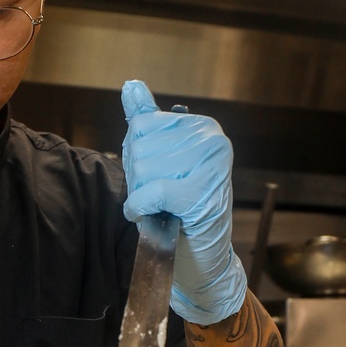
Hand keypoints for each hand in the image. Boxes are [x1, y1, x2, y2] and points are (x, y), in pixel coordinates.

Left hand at [121, 79, 247, 325]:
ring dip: (142, 196)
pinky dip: (141, 209)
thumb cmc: (178, 212)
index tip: (157, 177)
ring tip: (162, 209)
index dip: (137, 157)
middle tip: (160, 199)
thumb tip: (131, 85)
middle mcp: (213, 141)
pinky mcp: (201, 195)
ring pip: (144, 169)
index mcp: (203, 127)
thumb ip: (147, 123)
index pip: (142, 125)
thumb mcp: (160, 162)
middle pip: (140, 147)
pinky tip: (151, 217)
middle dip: (138, 179)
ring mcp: (212, 167)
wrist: (201, 261)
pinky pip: (152, 193)